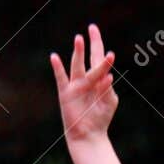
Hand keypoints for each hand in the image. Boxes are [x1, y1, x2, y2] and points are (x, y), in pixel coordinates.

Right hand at [50, 24, 117, 144]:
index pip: (98, 58)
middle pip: (89, 58)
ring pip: (77, 66)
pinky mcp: (66, 94)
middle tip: (92, 28)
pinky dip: (58, 68)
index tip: (95, 30)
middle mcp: (86, 79)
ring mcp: (76, 85)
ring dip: (78, 53)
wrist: (89, 135)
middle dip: (92, 44)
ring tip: (79, 39)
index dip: (98, 45)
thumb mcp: (109, 102)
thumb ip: (108, 88)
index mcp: (98, 79)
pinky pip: (61, 78)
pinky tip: (54, 57)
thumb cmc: (100, 118)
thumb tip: (107, 76)